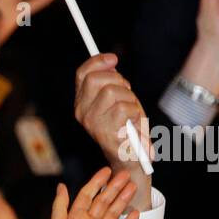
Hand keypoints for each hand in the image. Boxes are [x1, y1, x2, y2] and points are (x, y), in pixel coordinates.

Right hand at [73, 54, 151, 211]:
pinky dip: (136, 114)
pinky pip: (125, 108)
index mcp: (82, 103)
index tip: (114, 59)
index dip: (97, 61)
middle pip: (97, 79)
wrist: (129, 158)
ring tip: (132, 114)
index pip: (82, 74)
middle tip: (127, 92)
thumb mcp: (117, 100)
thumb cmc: (126, 127)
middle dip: (118, 81)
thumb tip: (111, 61)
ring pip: (113, 92)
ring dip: (130, 100)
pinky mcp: (105, 131)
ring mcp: (92, 122)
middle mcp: (82, 112)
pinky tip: (134, 125)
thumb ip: (112, 82)